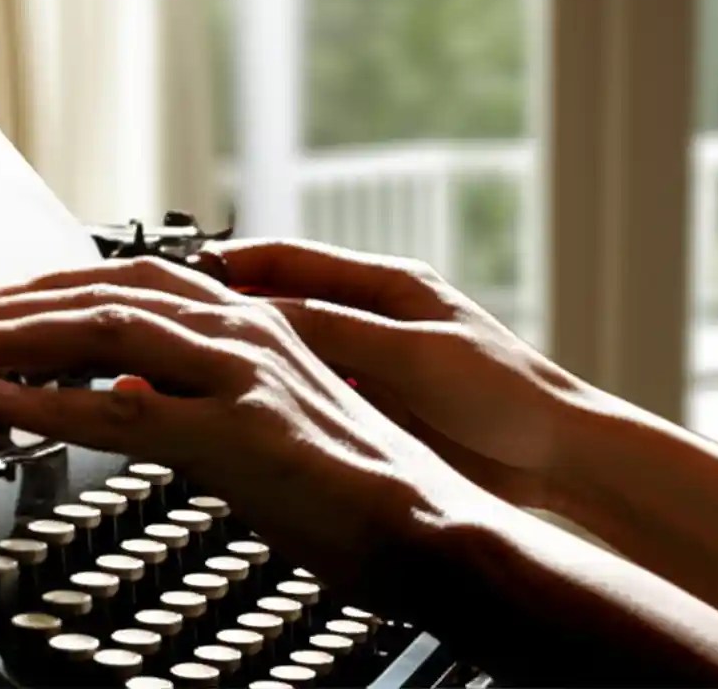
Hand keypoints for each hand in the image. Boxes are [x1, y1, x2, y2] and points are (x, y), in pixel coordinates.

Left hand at [0, 256, 494, 597]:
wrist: (433, 525)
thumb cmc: (358, 482)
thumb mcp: (269, 420)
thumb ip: (197, 398)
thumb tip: (127, 398)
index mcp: (256, 325)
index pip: (133, 283)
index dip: (51, 290)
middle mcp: (246, 332)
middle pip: (103, 293)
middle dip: (5, 304)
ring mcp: (242, 377)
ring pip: (102, 331)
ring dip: (7, 336)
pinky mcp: (238, 434)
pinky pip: (122, 411)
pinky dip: (47, 401)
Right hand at [204, 239, 611, 510]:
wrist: (557, 457)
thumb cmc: (505, 395)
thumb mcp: (412, 357)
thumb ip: (337, 333)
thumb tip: (256, 311)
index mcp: (388, 287)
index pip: (289, 261)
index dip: (228, 264)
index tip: (175, 274)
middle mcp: (374, 319)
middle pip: (280, 304)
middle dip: (223, 311)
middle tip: (160, 322)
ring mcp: (373, 364)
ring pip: (289, 352)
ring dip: (244, 359)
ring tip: (185, 369)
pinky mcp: (377, 408)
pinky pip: (311, 393)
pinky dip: (275, 398)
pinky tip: (241, 414)